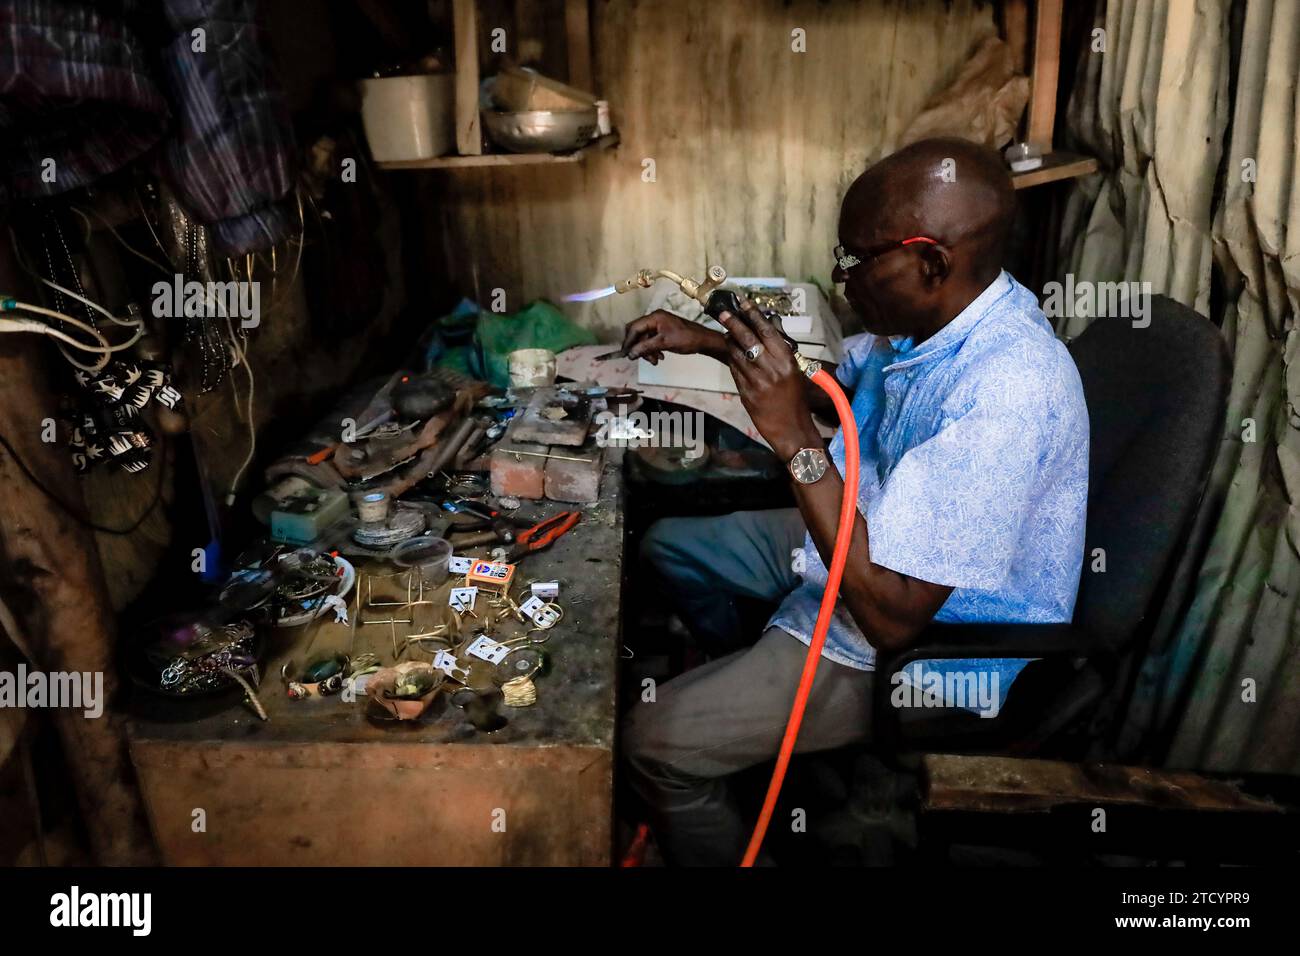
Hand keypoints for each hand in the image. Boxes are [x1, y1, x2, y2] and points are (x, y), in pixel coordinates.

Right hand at [621, 310, 719, 363]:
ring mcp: (659, 325)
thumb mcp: (663, 343)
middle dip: (638, 347)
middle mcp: (655, 319)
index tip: (626, 353)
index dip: (628, 341)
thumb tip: (630, 354)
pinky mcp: (663, 332)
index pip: (634, 328)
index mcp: (654, 317)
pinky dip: (652, 349)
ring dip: (646, 351)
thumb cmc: (686, 339)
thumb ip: (645, 347)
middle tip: (639, 358)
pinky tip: (659, 357)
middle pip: (638, 333)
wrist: (703, 341)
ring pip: (645, 339)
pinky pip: (652, 341)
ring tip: (654, 360)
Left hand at [716, 299, 822, 461]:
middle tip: (724, 312)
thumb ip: (781, 351)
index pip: (767, 331)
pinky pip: (735, 371)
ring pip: (737, 355)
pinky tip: (731, 354)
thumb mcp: (794, 372)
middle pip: (748, 339)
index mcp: (786, 361)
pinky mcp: (746, 394)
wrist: (792, 429)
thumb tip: (769, 328)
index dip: (753, 315)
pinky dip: (732, 360)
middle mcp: (772, 369)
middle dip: (734, 323)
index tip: (743, 302)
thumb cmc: (796, 400)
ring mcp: (757, 382)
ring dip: (730, 342)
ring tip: (728, 333)